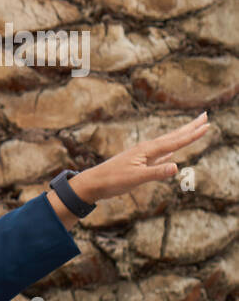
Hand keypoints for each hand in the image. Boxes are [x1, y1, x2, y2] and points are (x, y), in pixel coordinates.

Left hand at [71, 112, 209, 203]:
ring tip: (193, 130)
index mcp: (147, 150)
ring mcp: (142, 157)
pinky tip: (172, 154)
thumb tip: (176, 166)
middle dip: (190, 127)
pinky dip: (168, 153)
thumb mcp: (135, 178)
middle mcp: (146, 150)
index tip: (207, 125)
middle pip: (173, 136)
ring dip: (181, 137)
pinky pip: (159, 156)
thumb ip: (156, 173)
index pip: (175, 141)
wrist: (92, 184)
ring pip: (167, 145)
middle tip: (205, 116)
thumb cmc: (112, 180)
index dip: (192, 135)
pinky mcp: (139, 165)